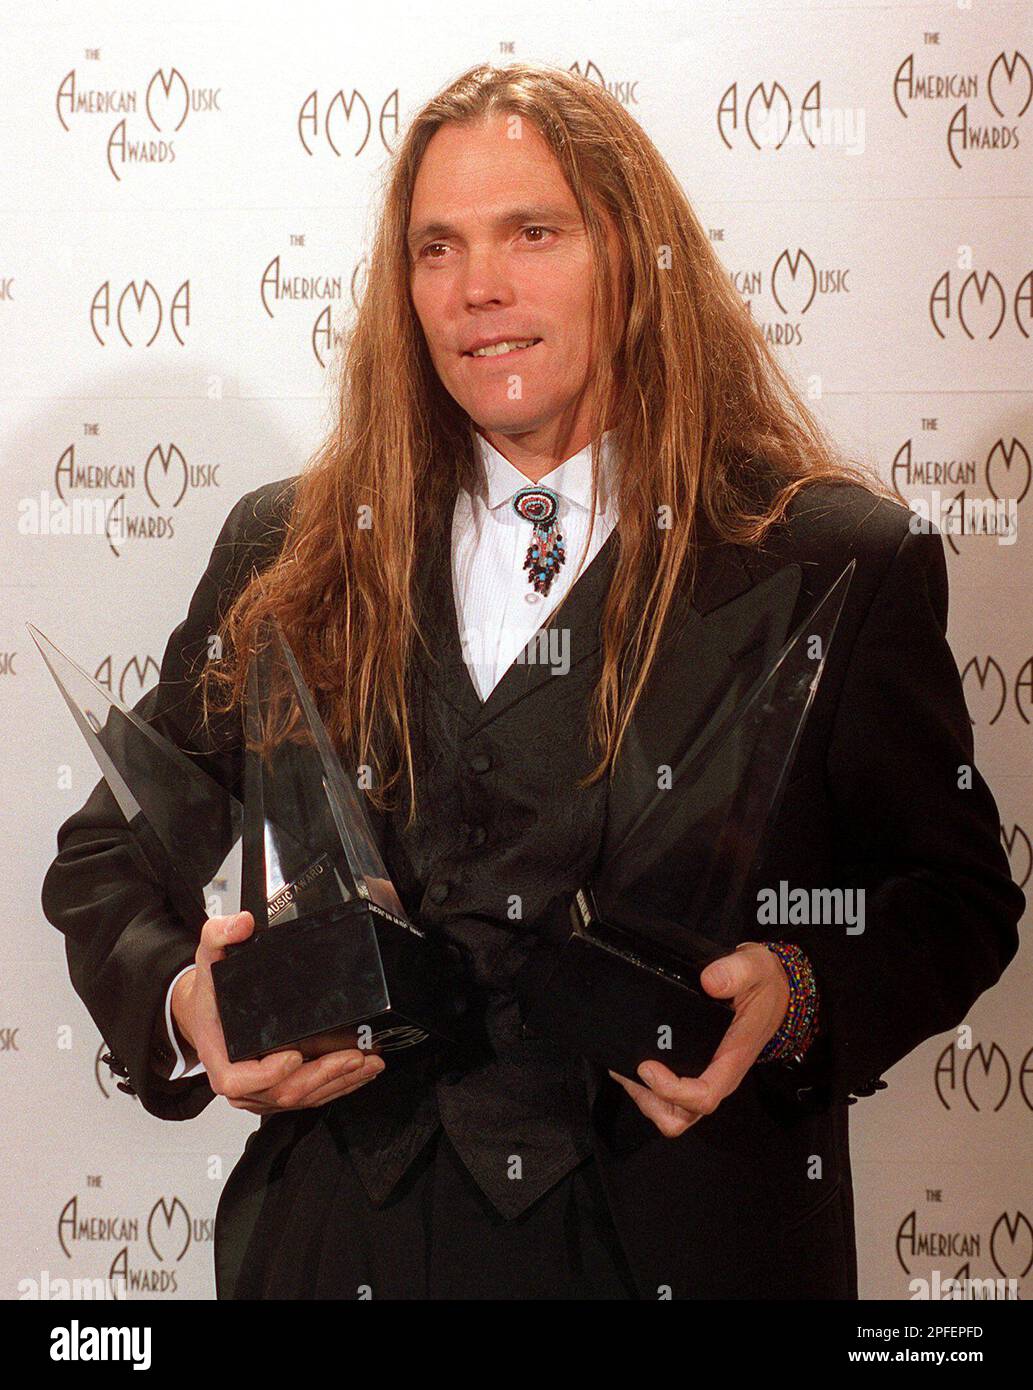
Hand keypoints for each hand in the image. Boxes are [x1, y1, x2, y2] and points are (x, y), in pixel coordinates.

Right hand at [172, 910, 385, 1114]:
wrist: (208, 1012)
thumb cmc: (210, 994)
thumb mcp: (208, 957)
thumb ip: (219, 934)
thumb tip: (242, 924)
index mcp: (220, 1056)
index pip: (238, 1080)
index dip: (268, 1074)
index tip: (295, 1056)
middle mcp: (240, 1081)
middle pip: (282, 1092)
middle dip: (322, 1076)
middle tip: (352, 1055)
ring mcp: (261, 1089)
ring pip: (301, 1099)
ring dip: (338, 1083)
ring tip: (366, 1062)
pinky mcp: (279, 1089)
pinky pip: (309, 1096)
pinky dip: (338, 1087)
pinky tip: (360, 1072)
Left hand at [607, 941, 788, 1137]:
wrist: (776, 990)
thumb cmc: (764, 984)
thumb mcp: (755, 967)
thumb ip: (735, 972)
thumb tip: (709, 982)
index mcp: (732, 1059)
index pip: (704, 1096)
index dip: (672, 1091)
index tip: (647, 1066)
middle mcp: (718, 1076)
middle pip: (682, 1116)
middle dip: (651, 1102)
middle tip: (630, 1071)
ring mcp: (706, 1075)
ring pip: (672, 1111)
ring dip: (644, 1097)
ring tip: (625, 1067)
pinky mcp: (696, 1069)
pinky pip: (669, 1095)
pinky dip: (645, 1087)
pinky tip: (632, 1061)